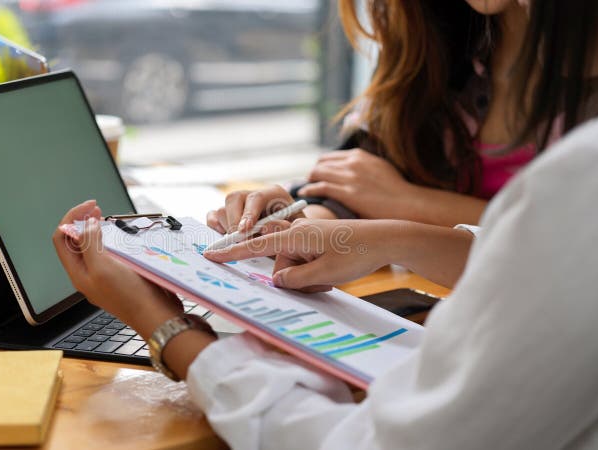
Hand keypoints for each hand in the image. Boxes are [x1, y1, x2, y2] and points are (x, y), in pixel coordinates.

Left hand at [52, 200, 181, 337]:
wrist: (155, 314)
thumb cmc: (129, 296)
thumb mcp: (102, 267)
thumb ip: (89, 244)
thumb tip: (86, 226)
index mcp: (78, 272)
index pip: (62, 239)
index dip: (71, 220)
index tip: (88, 208)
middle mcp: (88, 273)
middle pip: (76, 241)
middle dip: (83, 221)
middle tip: (96, 208)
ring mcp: (105, 273)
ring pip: (93, 245)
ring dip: (97, 229)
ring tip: (105, 218)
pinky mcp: (120, 273)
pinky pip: (109, 252)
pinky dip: (112, 239)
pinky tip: (120, 235)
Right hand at [204, 218, 407, 291]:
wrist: (387, 238)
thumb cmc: (358, 253)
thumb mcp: (325, 273)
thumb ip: (295, 279)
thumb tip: (276, 280)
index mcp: (295, 236)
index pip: (255, 246)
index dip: (232, 253)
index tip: (210, 255)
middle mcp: (298, 231)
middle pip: (279, 261)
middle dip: (294, 277)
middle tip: (321, 282)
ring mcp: (308, 234)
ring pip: (293, 263)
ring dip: (308, 276)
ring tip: (332, 278)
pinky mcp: (318, 238)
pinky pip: (305, 259)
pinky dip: (315, 270)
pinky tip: (334, 273)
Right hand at [206, 185, 305, 234]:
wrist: (292, 236)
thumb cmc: (294, 234)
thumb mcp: (294, 231)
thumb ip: (280, 230)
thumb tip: (260, 233)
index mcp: (274, 194)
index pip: (256, 198)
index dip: (248, 214)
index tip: (245, 230)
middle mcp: (252, 195)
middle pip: (233, 199)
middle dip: (234, 223)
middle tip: (239, 242)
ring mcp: (238, 204)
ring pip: (221, 210)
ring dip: (227, 229)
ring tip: (240, 243)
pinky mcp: (226, 213)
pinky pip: (212, 217)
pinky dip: (216, 229)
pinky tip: (228, 239)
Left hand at [298, 149, 420, 218]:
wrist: (407, 204)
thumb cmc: (397, 191)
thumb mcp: (380, 168)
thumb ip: (364, 166)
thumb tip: (353, 170)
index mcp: (360, 155)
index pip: (330, 157)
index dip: (321, 166)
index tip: (317, 175)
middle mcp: (353, 163)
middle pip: (321, 164)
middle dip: (313, 173)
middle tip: (308, 183)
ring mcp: (349, 177)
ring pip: (318, 173)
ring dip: (308, 181)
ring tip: (303, 189)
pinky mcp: (347, 193)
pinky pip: (320, 187)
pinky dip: (309, 189)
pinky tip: (304, 194)